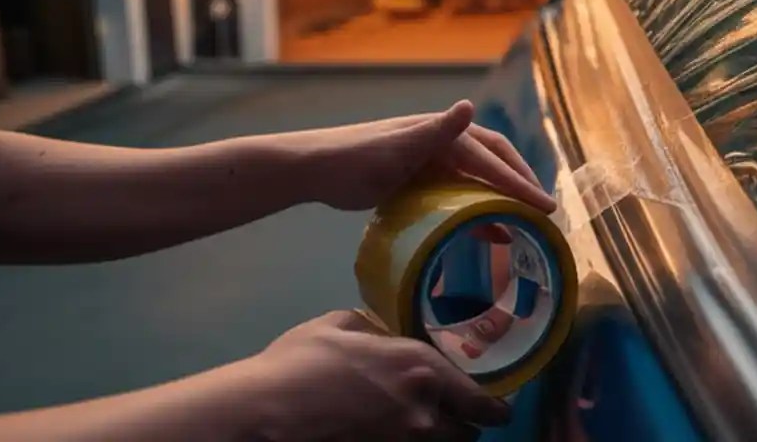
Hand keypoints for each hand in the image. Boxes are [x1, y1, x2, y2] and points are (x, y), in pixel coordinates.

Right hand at [249, 311, 508, 440]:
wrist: (263, 413)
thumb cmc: (298, 363)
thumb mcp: (337, 325)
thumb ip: (373, 330)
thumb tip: (381, 336)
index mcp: (422, 369)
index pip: (481, 401)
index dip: (491, 407)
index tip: (493, 410)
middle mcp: (425, 413)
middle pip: (468, 434)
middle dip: (462, 427)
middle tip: (450, 421)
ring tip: (418, 431)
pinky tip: (392, 439)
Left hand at [295, 100, 554, 212]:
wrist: (313, 169)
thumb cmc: (351, 159)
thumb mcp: (395, 147)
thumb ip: (434, 131)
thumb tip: (468, 108)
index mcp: (443, 134)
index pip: (492, 160)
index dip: (520, 183)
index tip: (546, 208)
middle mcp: (442, 142)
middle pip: (494, 162)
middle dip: (520, 185)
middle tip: (544, 213)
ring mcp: (432, 160)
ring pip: (479, 178)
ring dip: (502, 197)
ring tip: (524, 223)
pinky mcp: (420, 179)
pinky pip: (460, 192)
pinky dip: (477, 208)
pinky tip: (486, 230)